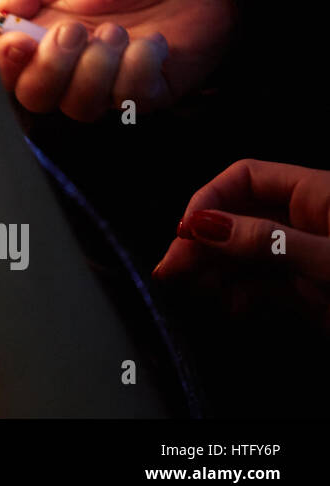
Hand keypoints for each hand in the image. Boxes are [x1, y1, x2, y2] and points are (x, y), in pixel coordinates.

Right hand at [0, 0, 233, 120]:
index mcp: (39, 32)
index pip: (3, 65)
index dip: (2, 63)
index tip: (17, 41)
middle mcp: (67, 64)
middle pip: (33, 96)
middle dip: (50, 68)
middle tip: (74, 31)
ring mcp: (104, 83)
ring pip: (76, 106)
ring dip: (96, 69)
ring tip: (120, 32)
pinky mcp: (143, 94)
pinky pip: (127, 101)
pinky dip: (139, 70)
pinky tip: (155, 42)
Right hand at [154, 160, 329, 332]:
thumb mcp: (328, 259)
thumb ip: (267, 241)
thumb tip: (202, 226)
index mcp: (317, 195)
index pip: (246, 178)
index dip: (210, 199)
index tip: (185, 231)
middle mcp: (306, 222)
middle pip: (236, 218)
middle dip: (201, 243)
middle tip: (171, 269)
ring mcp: (305, 259)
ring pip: (243, 255)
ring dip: (214, 271)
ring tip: (196, 290)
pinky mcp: (310, 294)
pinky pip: (262, 287)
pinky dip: (240, 296)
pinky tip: (233, 307)